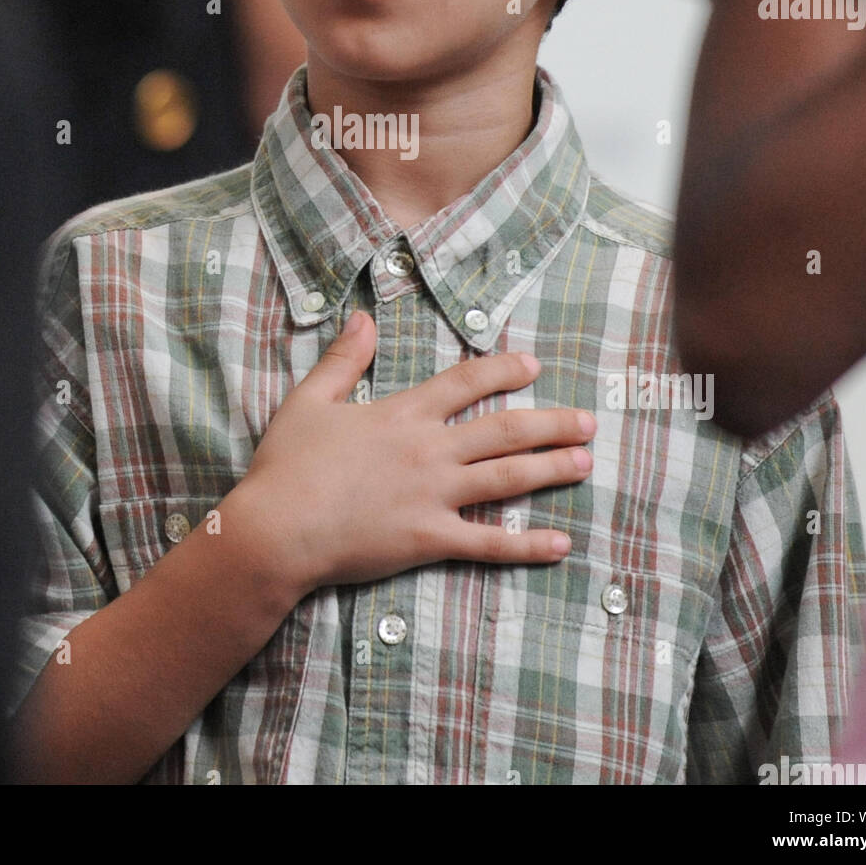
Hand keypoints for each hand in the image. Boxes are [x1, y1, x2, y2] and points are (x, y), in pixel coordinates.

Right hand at [235, 310, 594, 595]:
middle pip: (503, 430)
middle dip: (550, 422)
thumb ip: (343, 359)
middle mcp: (428, 450)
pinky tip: (560, 543)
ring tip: (585, 462)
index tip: (533, 364)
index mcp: (403, 414)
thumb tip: (362, 318)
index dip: (503, 370)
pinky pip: (489, 544)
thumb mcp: (309, 400)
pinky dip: (527, 545)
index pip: (466, 382)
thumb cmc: (287, 467)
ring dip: (550, 469)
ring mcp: (433, 496)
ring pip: (507, 479)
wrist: (277, 529)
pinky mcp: (430, 539)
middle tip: (588, 421)